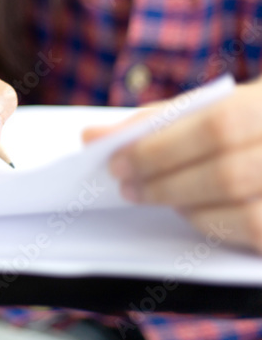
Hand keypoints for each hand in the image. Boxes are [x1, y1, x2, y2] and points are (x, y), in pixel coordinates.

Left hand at [84, 79, 261, 252]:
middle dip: (164, 182)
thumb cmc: (251, 121)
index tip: (116, 161)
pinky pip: (256, 235)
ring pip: (245, 213)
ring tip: (157, 196)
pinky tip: (195, 213)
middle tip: (128, 186)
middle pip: (229, 173)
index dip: (161, 148)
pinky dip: (216, 226)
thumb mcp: (219, 103)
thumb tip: (94, 137)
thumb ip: (162, 119)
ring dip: (188, 207)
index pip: (219, 125)